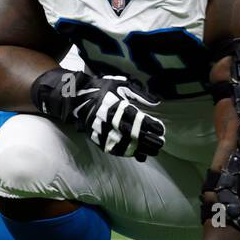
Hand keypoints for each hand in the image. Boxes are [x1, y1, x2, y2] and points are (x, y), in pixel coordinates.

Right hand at [31, 69, 165, 160]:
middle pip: (132, 133)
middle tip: (160, 144)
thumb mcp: (122, 85)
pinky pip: (112, 149)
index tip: (160, 129)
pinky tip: (137, 154)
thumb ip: (139, 94)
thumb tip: (157, 102)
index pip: (136, 118)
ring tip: (153, 152)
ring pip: (123, 144)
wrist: (79, 97)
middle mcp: (109, 120)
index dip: (149, 125)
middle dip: (148, 140)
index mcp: (115, 105)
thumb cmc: (104, 89)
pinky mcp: (96, 138)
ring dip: (140, 149)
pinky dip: (126, 153)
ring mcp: (102, 131)